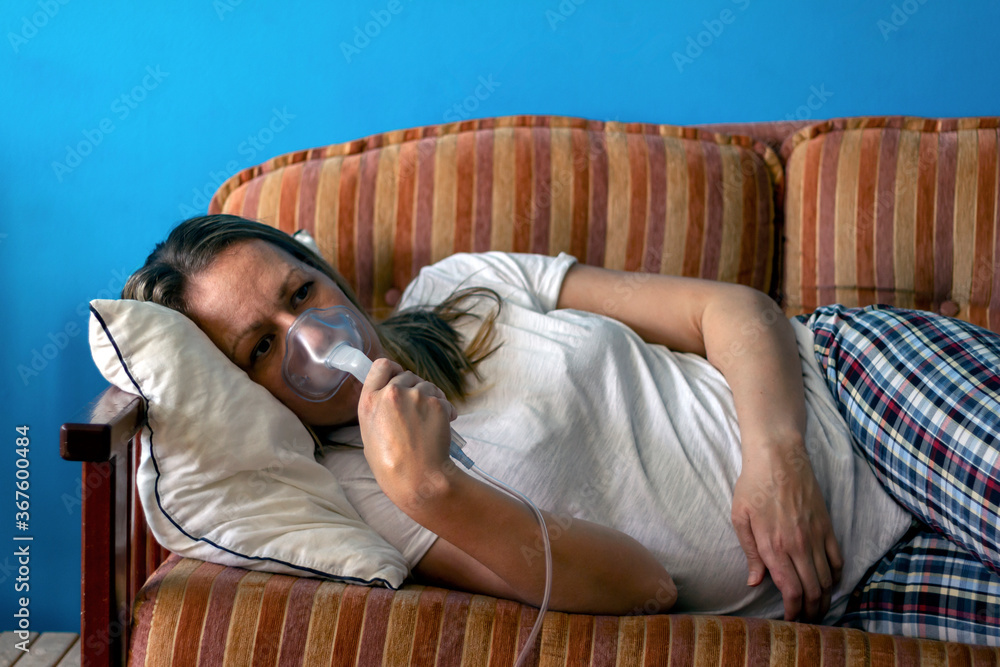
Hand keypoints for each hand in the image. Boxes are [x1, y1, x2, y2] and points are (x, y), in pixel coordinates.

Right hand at [357, 358, 457, 504]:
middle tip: (417, 410)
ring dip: (431, 399)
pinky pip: (444, 400)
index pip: (380, 366)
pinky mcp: (436, 404)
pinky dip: (446, 411)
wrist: (417, 479)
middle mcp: (390, 394)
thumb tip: (389, 395)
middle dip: (414, 388)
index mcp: (369, 401)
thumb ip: (378, 408)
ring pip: (428, 386)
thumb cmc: (392, 465)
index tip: (398, 377)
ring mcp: (415, 397)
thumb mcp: (370, 434)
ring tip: (428, 423)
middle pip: (406, 375)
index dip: (392, 369)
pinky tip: (441, 426)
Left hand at [731, 445, 843, 621]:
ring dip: (825, 598)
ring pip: (828, 578)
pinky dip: (837, 575)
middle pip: (813, 590)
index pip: (791, 590)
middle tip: (806, 620)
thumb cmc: (752, 485)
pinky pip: (837, 558)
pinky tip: (830, 582)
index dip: (794, 611)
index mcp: (774, 545)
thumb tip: (755, 581)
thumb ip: (750, 552)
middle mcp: (798, 545)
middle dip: (811, 611)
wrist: (778, 456)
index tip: (791, 620)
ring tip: (818, 607)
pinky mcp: (827, 526)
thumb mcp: (739, 518)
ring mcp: (815, 536)